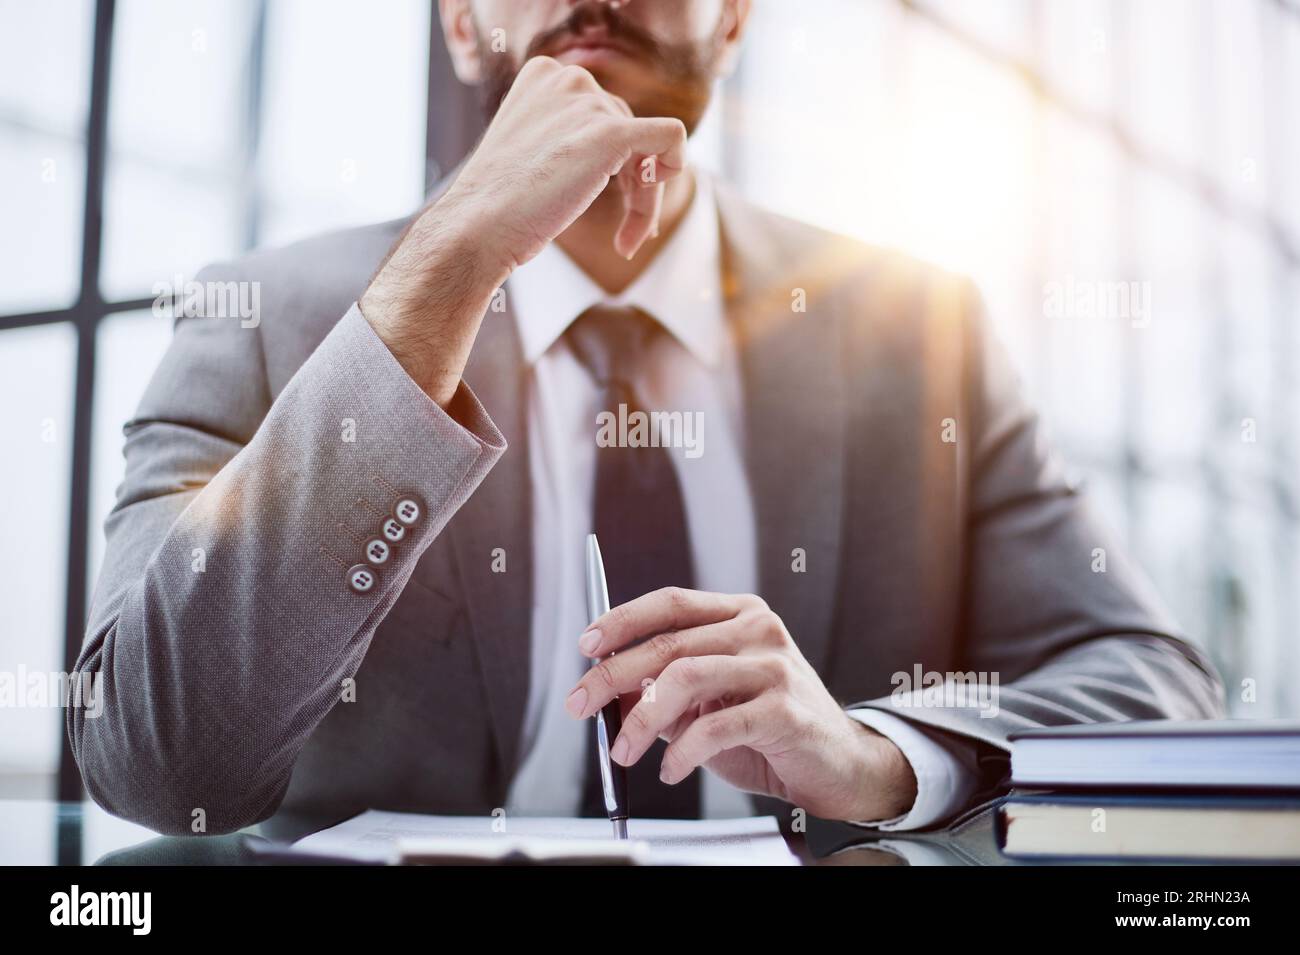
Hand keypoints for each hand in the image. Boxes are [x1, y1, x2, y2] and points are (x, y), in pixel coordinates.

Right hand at [360, 56, 686, 404]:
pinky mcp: (611, 131)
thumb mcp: (532, 152)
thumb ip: (570, 139)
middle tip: (624, 234)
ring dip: (644, 198)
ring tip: (626, 239)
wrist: (478, 226)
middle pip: (628, 129)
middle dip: (632, 182)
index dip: (613, 160)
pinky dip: (675, 166)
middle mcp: (569, 79)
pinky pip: (672, 137)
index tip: (604, 198)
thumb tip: (625, 156)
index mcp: (544, 76)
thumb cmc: (499, 204)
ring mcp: (589, 102)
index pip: (602, 112)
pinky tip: (652, 213)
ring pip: (650, 145)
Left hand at [565, 588, 918, 822]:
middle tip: (581, 702)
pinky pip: (714, 727)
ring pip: (685, 679)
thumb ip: (666, 693)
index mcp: (741, 615)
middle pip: (669, 643)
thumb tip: (610, 694)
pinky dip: (681, 752)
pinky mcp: (784, 710)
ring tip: (625, 749)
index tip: (587, 644)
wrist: (837, 766)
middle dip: (613, 675)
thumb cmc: (771, 731)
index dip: (622, 620)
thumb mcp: (710, 703)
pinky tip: (671, 768)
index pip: (671, 604)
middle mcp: (759, 631)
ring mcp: (775, 667)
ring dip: (642, 719)